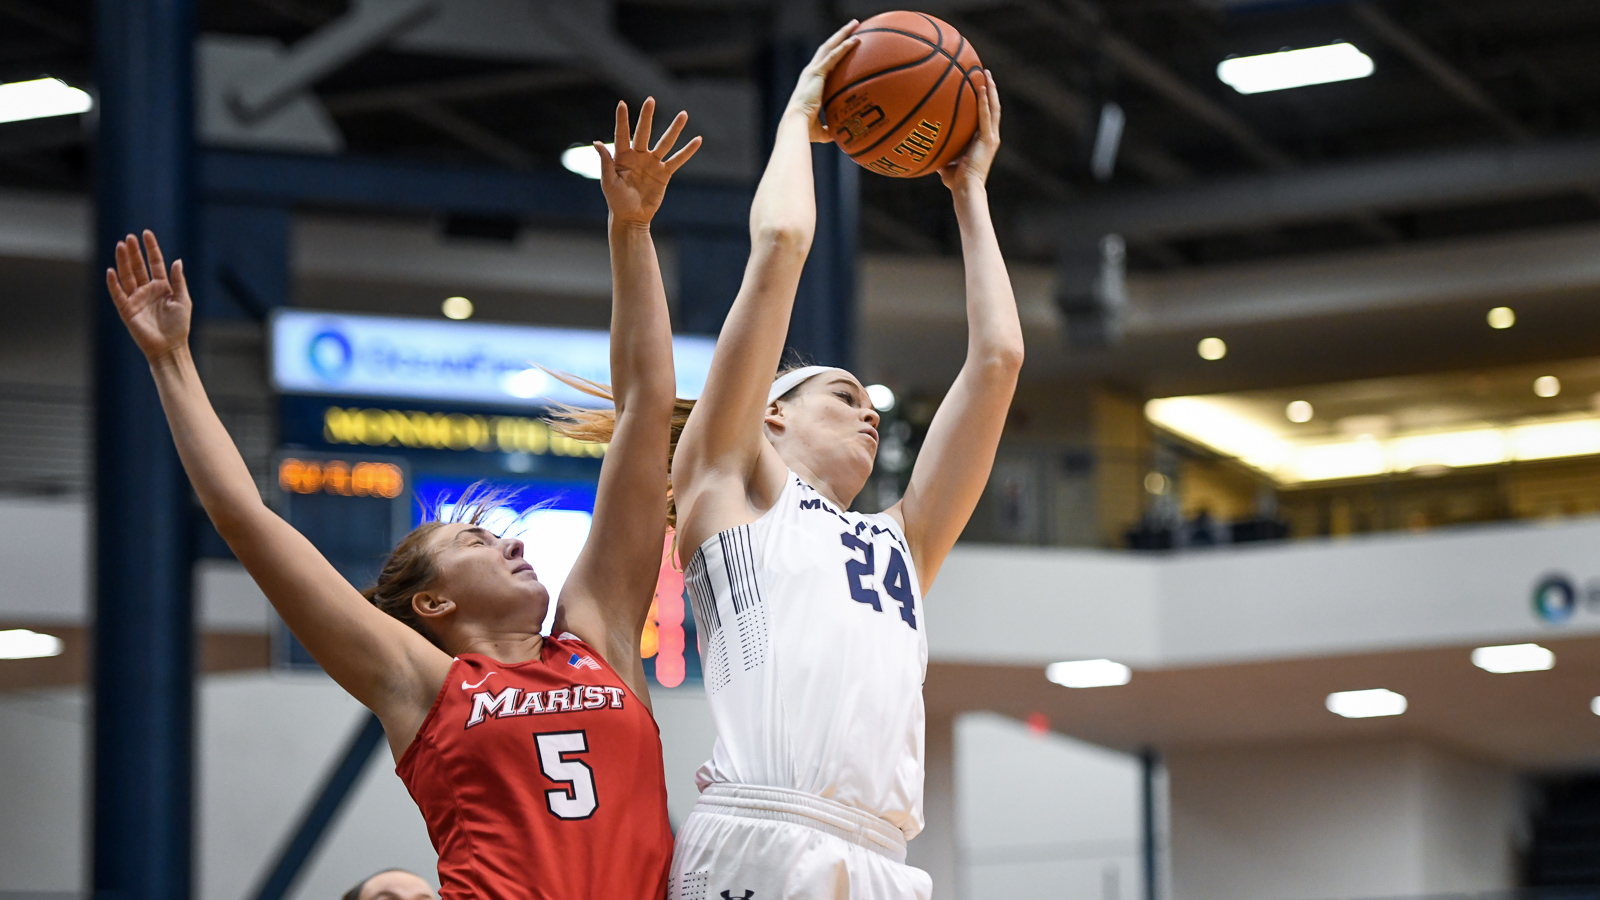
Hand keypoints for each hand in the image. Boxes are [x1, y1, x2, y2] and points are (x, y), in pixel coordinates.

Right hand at [105, 230, 190, 366]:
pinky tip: (111, 271)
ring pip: (127, 276)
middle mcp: (147, 290)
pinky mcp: (126, 309)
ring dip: (122, 261)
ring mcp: (135, 298)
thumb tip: (177, 261)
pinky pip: (117, 294)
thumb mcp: (183, 300)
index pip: (154, 263)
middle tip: (129, 238)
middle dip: (133, 252)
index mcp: (162, 286)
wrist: (170, 347)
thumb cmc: (179, 326)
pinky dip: (113, 283)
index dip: (151, 248)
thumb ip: (179, 281)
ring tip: (120, 245)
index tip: (146, 233)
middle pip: (138, 266)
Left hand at [595, 97, 701, 226]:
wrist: (631, 217)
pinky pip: (677, 160)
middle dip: (647, 116)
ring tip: (684, 114)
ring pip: (665, 142)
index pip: (622, 134)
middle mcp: (638, 155)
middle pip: (644, 132)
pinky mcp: (664, 173)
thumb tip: (597, 142)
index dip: (622, 119)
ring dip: (674, 129)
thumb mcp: (607, 182)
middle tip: (651, 100)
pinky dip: (688, 151)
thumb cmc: (616, 200)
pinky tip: (697, 140)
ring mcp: (652, 163)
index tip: (622, 103)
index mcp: (622, 156)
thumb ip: (605, 162)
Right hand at [785, 20, 859, 142]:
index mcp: (811, 84)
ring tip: (855, 24)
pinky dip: (844, 47)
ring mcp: (813, 71)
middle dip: (839, 36)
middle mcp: (810, 73)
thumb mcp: (821, 130)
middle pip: (827, 48)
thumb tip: (840, 136)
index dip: (834, 53)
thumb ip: (831, 129)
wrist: (796, 124)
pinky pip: (834, 56)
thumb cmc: (805, 130)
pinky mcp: (816, 73)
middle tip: (853, 26)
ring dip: (843, 34)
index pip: (824, 64)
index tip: (845, 46)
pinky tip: (856, 39)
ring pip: (830, 46)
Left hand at [940, 69, 1001, 190]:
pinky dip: (984, 101)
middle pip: (993, 107)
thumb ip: (940, 152)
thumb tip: (925, 147)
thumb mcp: (946, 163)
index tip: (979, 86)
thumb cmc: (955, 181)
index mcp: (983, 140)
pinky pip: (985, 115)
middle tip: (985, 73)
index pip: (986, 116)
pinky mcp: (988, 139)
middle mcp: (990, 136)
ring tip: (986, 73)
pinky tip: (980, 87)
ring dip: (990, 89)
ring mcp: (991, 137)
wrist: (965, 189)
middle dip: (990, 89)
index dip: (984, 100)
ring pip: (993, 107)